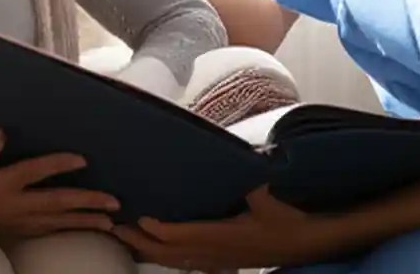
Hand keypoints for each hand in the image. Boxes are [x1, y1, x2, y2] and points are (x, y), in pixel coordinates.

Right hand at [0, 130, 120, 240]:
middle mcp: (6, 205)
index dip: (60, 164)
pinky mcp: (4, 231)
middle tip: (114, 203)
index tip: (84, 159)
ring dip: (81, 222)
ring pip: (52, 223)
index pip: (35, 172)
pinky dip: (61, 230)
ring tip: (107, 223)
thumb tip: (2, 134)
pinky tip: (75, 228)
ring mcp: (7, 222)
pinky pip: (39, 232)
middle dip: (86, 203)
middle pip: (54, 204)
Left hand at [113, 187, 332, 270]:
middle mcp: (215, 253)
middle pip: (169, 253)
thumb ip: (252, 182)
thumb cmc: (287, 221)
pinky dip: (164, 257)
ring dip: (147, 251)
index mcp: (224, 236)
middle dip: (140, 242)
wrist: (305, 245)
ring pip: (174, 261)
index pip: (182, 236)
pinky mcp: (220, 263)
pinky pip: (185, 264)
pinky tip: (152, 250)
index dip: (158, 229)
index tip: (139, 216)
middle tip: (114, 227)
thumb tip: (245, 157)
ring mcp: (216, 261)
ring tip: (123, 238)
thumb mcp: (269, 199)